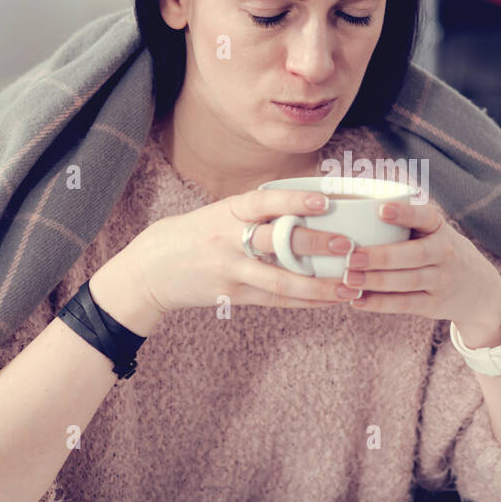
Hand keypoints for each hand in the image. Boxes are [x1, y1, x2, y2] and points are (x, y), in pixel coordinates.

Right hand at [104, 188, 358, 324]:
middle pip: (278, 241)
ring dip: (319, 285)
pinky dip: (305, 301)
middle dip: (316, 244)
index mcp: (228, 210)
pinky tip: (329, 300)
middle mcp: (229, 238)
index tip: (324, 201)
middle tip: (348, 246)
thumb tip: (307, 205)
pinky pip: (275, 299)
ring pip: (281, 279)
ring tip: (350, 286)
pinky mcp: (232, 294)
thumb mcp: (219, 213)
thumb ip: (256, 211)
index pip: (265, 201)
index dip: (295, 200)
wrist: (151, 269)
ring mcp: (231, 269)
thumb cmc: (194, 235)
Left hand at [339, 196, 500, 328]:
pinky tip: (357, 300)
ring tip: (348, 279)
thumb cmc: (438, 251)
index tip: (380, 210)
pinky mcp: (435, 304)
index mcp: (439, 228)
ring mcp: (442, 280)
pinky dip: (380, 303)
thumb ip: (405, 224)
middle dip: (381, 256)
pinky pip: (405, 303)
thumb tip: (352, 212)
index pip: (425, 217)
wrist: (479, 289)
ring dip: (375, 281)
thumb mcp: (433, 232)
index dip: (404, 214)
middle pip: (414, 254)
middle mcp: (444, 252)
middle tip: (350, 256)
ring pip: (408, 280)